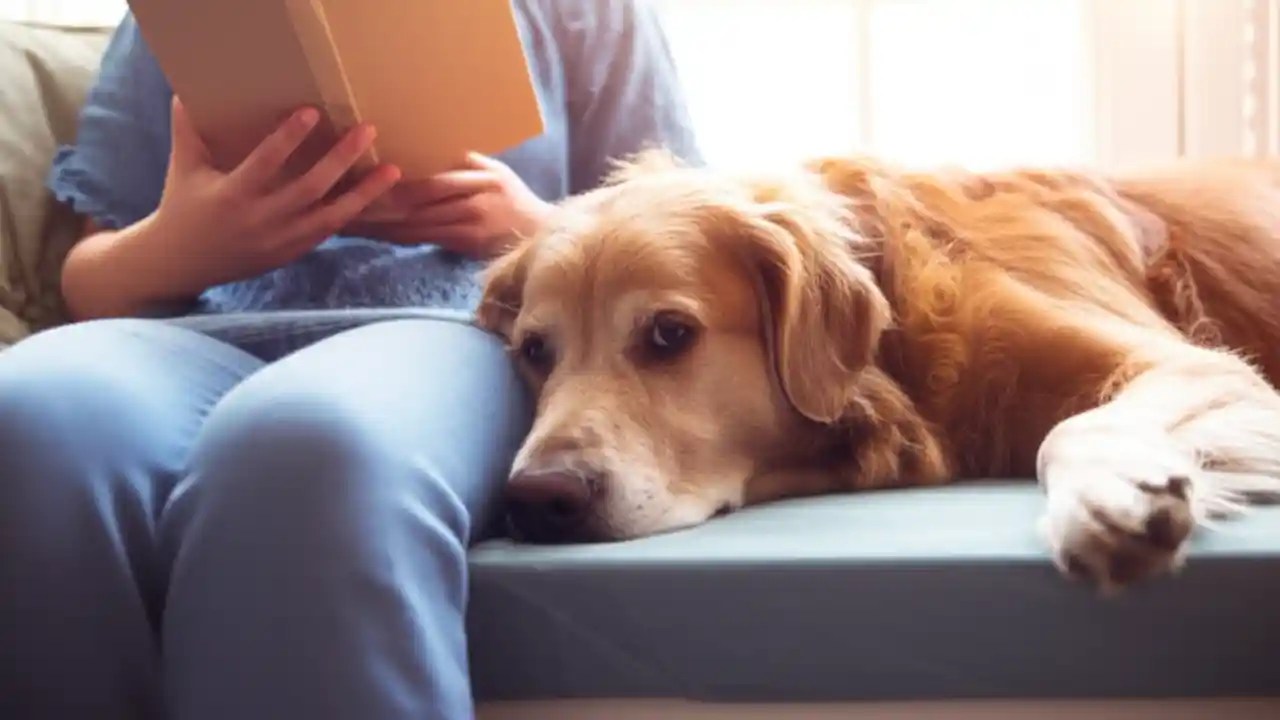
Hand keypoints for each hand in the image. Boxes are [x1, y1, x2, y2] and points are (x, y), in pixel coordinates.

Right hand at [136, 97, 401, 299]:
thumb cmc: (183, 206)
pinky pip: (329, 231)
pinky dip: (353, 213)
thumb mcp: (184, 167)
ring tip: (392, 170)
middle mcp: (260, 220)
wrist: (182, 264)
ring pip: (330, 216)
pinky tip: (375, 194)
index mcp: (232, 195)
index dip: (289, 138)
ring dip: (364, 193)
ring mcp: (280, 240)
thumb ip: (189, 129)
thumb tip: (187, 89)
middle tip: (367, 130)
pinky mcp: (292, 252)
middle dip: (341, 159)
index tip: (312, 112)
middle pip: (310, 188)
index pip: (265, 163)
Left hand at [344, 152, 553, 257]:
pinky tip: (374, 233)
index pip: (427, 178)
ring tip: (347, 216)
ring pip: (414, 223)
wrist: (542, 234)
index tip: (359, 172)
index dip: (392, 179)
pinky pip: (423, 238)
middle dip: (376, 201)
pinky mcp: (465, 244)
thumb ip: (463, 161)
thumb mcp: (495, 170)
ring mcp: (468, 225)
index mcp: (480, 176)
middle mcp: (474, 201)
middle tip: (340, 196)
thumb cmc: (514, 198)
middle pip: (415, 202)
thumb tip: (421, 145)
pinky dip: (397, 235)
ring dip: (378, 222)